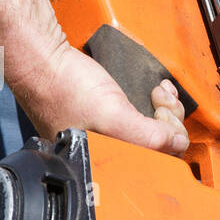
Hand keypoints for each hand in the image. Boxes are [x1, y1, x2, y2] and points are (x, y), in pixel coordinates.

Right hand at [11, 41, 188, 154]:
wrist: (42, 56)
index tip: (165, 121)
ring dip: (166, 107)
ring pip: (156, 127)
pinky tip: (157, 89)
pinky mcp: (110, 111)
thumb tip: (178, 144)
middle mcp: (108, 150)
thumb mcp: (112, 117)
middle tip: (161, 103)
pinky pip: (146, 113)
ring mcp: (110, 129)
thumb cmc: (64, 88)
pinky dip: (157, 101)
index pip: (154, 164)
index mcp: (104, 162)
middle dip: (170, 120)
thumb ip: (148, 137)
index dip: (168, 141)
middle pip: (159, 145)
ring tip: (158, 92)